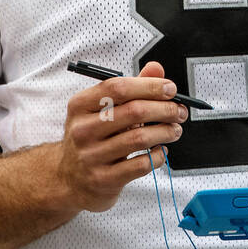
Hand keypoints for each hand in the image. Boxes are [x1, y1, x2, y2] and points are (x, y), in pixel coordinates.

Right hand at [57, 61, 186, 211]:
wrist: (69, 180)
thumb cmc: (91, 139)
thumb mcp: (101, 111)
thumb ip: (130, 89)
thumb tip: (156, 69)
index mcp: (80, 106)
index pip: (118, 88)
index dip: (149, 86)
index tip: (170, 89)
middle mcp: (82, 130)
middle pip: (134, 111)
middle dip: (165, 109)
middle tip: (179, 112)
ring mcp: (91, 156)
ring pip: (140, 138)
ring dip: (166, 132)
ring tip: (174, 130)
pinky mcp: (103, 179)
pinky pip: (141, 164)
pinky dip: (158, 156)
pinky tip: (161, 151)